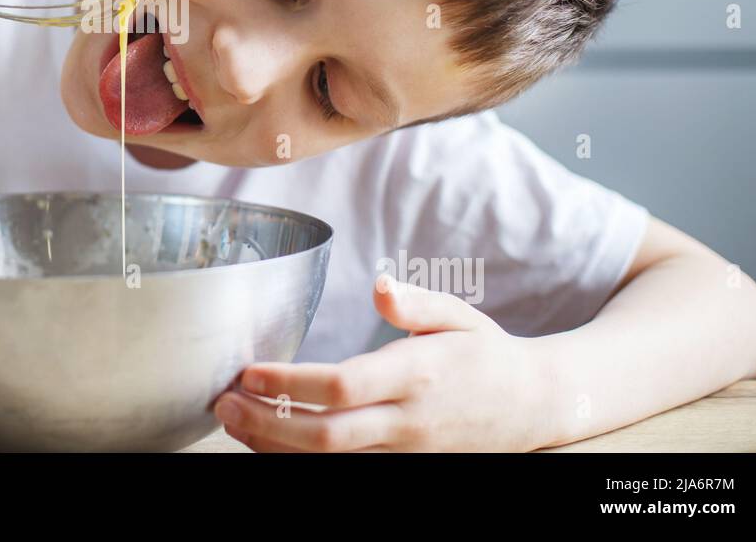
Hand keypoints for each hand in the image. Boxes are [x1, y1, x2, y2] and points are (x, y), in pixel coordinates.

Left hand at [213, 273, 550, 451]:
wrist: (533, 407)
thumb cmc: (485, 353)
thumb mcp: (459, 316)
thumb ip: (417, 302)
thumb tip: (380, 284)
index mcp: (418, 375)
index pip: (343, 387)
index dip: (289, 384)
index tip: (249, 371)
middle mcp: (409, 421)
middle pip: (329, 435)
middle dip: (267, 422)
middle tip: (223, 401)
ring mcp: (406, 452)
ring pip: (330, 461)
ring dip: (274, 446)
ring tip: (232, 421)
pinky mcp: (403, 467)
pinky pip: (343, 471)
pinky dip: (299, 460)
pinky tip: (267, 442)